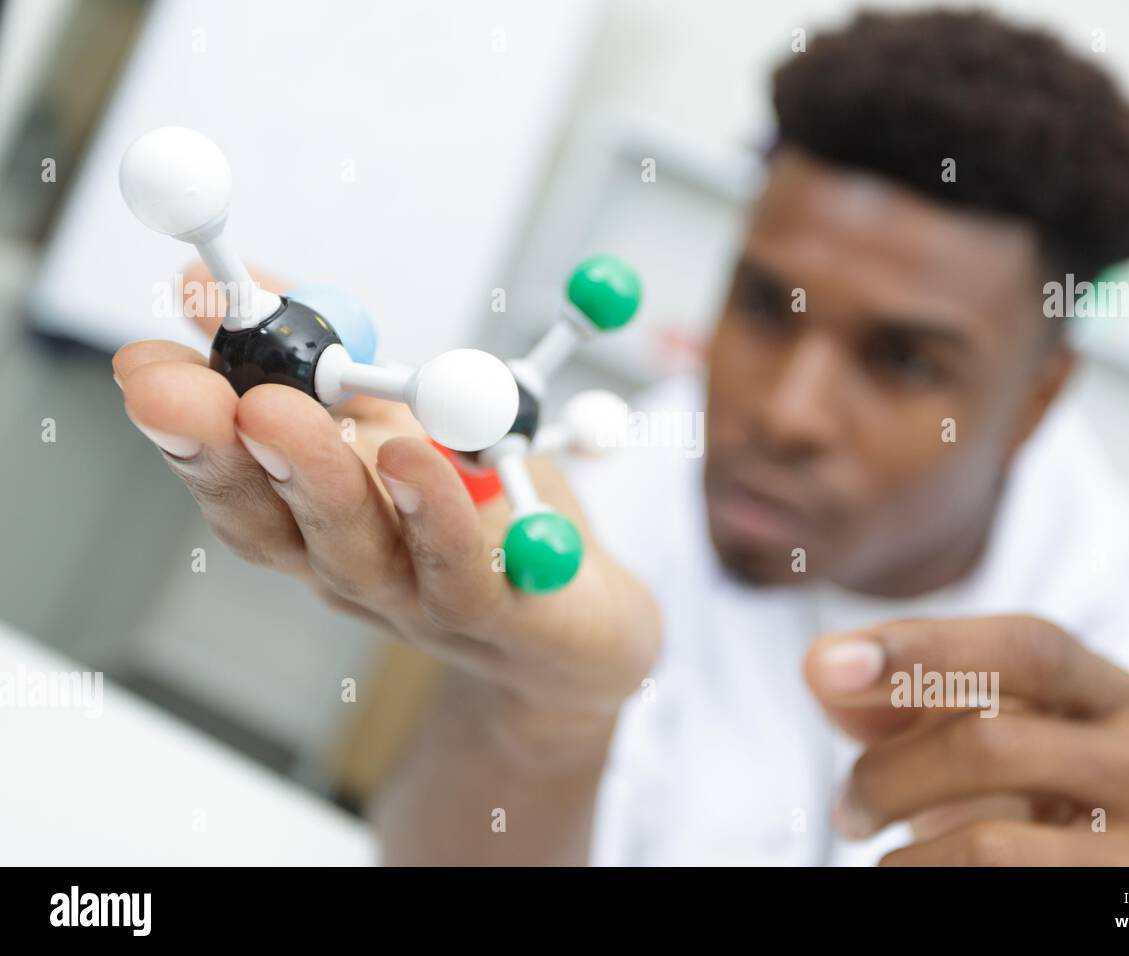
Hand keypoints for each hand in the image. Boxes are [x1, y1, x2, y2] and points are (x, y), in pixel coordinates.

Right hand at [113, 266, 660, 738]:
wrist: (577, 621)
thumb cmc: (482, 512)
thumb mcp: (399, 420)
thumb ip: (325, 361)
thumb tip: (229, 285)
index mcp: (315, 521)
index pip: (233, 478)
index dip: (183, 427)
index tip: (142, 359)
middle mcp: (348, 568)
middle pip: (270, 520)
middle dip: (220, 449)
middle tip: (186, 387)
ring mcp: (416, 599)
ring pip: (352, 547)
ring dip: (312, 475)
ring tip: (278, 411)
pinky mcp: (499, 612)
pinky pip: (459, 566)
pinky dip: (432, 512)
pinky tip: (417, 460)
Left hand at [804, 615, 1128, 864]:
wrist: (1065, 885)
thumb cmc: (1006, 804)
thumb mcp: (949, 733)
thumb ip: (889, 692)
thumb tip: (826, 666)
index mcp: (1112, 695)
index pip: (1028, 646)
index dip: (925, 648)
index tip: (828, 664)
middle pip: (992, 741)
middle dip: (888, 772)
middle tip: (845, 809)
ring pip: (987, 845)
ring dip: (903, 853)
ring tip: (882, 860)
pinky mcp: (1128, 912)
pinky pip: (994, 893)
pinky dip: (927, 883)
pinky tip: (914, 876)